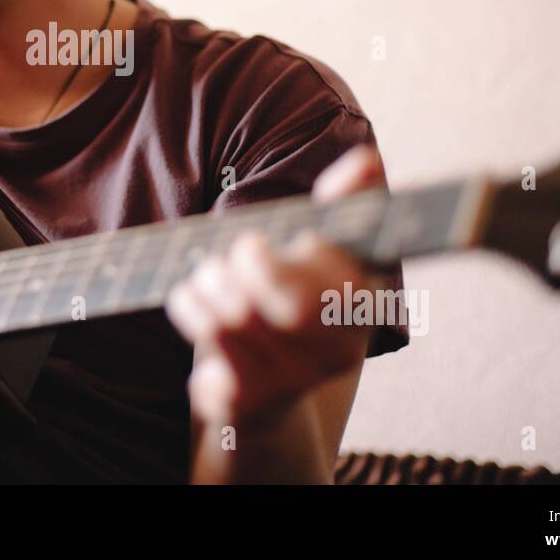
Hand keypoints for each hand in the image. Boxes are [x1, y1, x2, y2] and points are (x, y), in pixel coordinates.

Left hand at [166, 145, 390, 425]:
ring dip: (211, 282)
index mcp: (364, 306)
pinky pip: (212, 338)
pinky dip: (191, 307)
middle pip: (293, 305)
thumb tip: (367, 160)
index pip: (349, 284)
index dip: (306, 259)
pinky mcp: (248, 398)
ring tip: (209, 275)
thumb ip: (345, 204)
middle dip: (250, 267)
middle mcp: (337, 352)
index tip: (269, 242)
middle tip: (237, 252)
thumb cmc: (297, 300)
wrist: (269, 398)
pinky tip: (194, 303)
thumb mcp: (323, 253)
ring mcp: (293, 379)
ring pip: (240, 315)